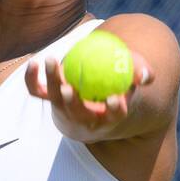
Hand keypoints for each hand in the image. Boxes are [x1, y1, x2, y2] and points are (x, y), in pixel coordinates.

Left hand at [25, 50, 153, 141]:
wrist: (95, 98)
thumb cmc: (117, 85)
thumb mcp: (130, 78)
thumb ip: (139, 73)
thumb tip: (146, 75)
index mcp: (109, 117)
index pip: (114, 116)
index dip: (115, 110)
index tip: (114, 99)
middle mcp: (85, 120)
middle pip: (77, 113)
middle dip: (72, 102)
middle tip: (67, 86)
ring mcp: (65, 112)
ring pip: (55, 100)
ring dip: (52, 81)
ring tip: (50, 60)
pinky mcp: (50, 100)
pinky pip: (37, 91)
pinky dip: (32, 78)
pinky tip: (33, 63)